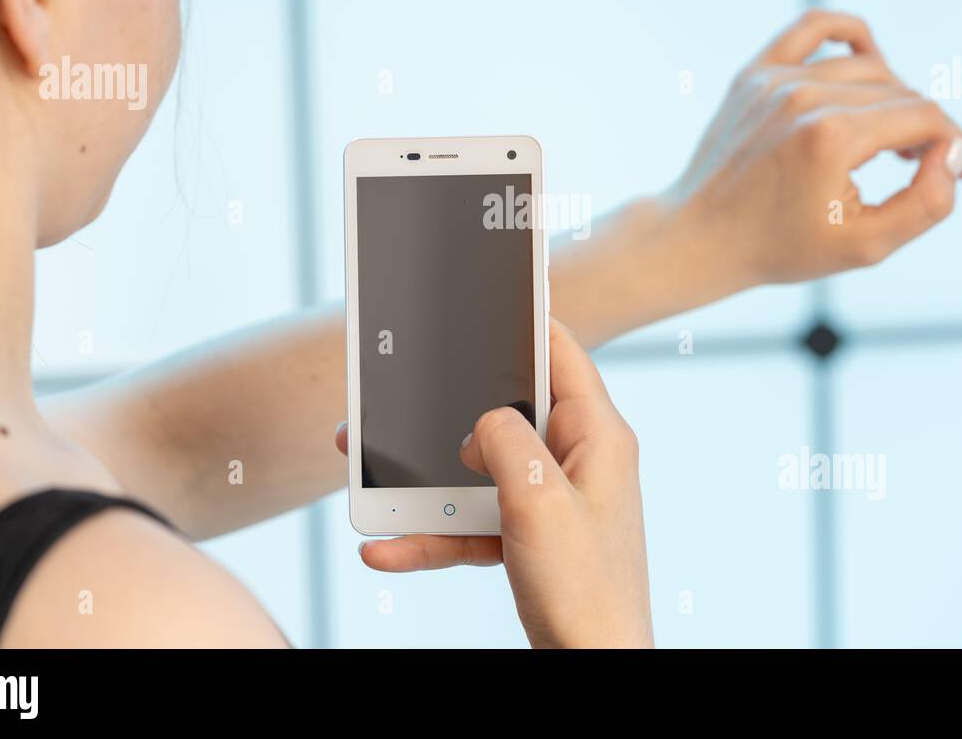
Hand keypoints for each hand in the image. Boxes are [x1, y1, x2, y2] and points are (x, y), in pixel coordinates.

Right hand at [335, 321, 652, 648]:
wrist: (595, 669)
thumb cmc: (586, 590)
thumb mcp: (539, 502)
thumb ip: (506, 442)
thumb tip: (481, 421)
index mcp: (597, 436)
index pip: (561, 353)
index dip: (524, 320)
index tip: (487, 293)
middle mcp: (577, 461)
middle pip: (504, 413)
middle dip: (445, 410)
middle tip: (394, 394)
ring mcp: (553, 501)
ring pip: (478, 472)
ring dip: (424, 480)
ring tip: (365, 472)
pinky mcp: (531, 540)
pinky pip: (474, 524)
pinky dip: (433, 534)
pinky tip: (384, 547)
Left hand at [661, 8, 961, 298]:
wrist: (701, 238)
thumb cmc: (781, 247)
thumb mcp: (865, 245)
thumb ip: (927, 202)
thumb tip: (955, 153)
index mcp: (833, 137)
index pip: (926, 118)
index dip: (955, 146)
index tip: (960, 174)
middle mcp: (804, 97)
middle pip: (901, 93)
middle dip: (925, 130)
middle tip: (919, 167)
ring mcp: (775, 79)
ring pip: (868, 67)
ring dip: (895, 98)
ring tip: (892, 140)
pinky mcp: (754, 72)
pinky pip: (814, 26)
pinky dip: (851, 35)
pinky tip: (870, 59)